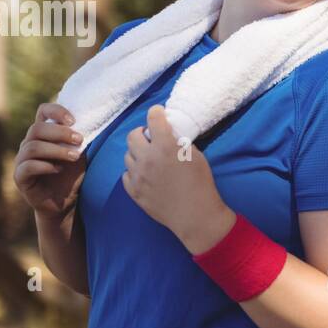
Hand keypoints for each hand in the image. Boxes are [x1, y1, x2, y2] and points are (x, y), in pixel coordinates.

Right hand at [14, 102, 85, 218]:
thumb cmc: (71, 176)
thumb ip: (79, 140)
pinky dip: (44, 166)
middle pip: (36, 128)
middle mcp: (29, 144)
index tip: (73, 120)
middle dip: (60, 132)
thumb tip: (89, 123)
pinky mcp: (20, 178)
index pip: (42, 112)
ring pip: (32, 147)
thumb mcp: (79, 155)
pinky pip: (27, 167)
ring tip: (74, 156)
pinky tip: (58, 169)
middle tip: (79, 139)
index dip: (55, 111)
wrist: (65, 204)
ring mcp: (22, 160)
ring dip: (55, 150)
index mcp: (43, 135)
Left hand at [122, 105, 234, 252]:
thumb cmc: (201, 184)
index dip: (155, 112)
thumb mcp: (196, 156)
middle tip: (149, 137)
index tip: (157, 113)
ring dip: (137, 153)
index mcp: (165, 147)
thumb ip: (179, 143)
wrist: (195, 215)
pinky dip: (134, 171)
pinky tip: (144, 174)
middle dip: (141, 132)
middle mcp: (147, 159)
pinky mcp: (134, 191)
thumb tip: (169, 136)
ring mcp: (138, 176)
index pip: (153, 119)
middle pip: (132, 136)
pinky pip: (126, 175)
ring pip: (127, 156)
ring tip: (148, 158)